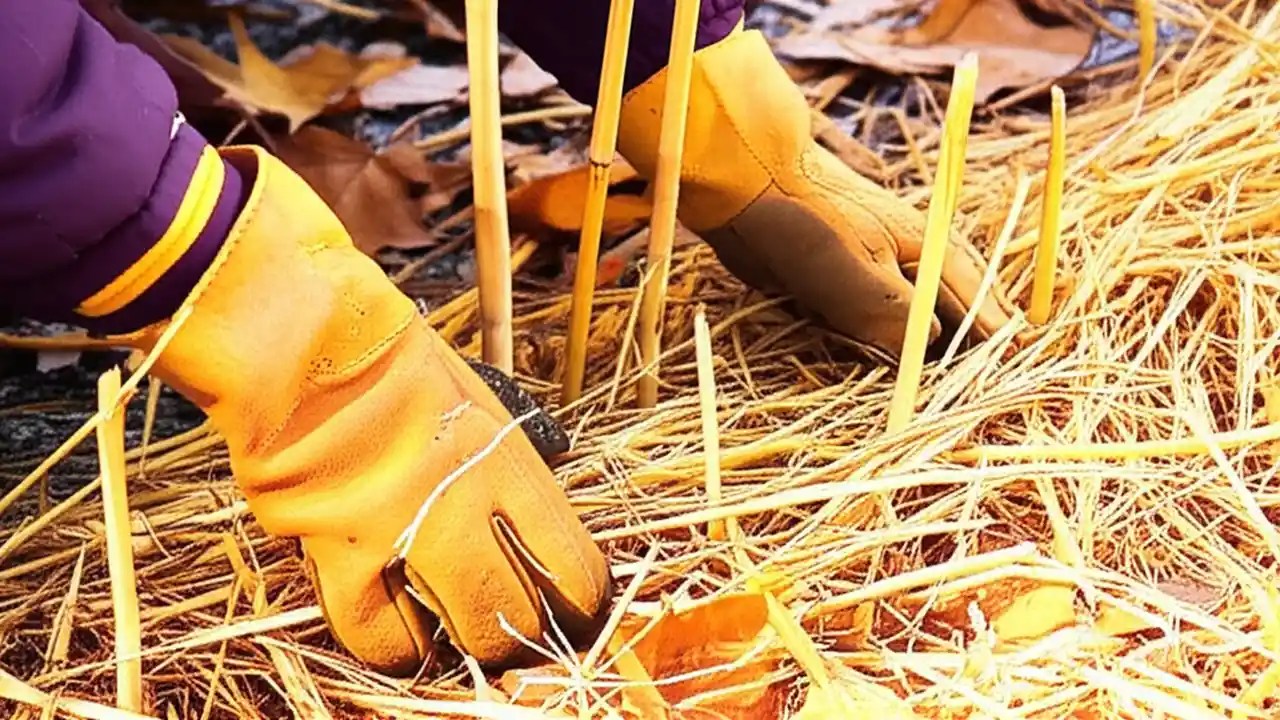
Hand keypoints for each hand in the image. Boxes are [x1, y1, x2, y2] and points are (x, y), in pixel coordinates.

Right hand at [124, 147, 610, 673]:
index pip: (572, 566)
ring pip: (449, 641)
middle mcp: (461, 503)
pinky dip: (385, 641)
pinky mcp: (329, 549)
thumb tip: (535, 497)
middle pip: (516, 616)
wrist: (294, 332)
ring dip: (449, 645)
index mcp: (507, 459)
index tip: (571, 612)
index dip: (578, 603)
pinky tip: (390, 625)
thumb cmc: (383, 350)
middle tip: (503, 627)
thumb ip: (504, 456)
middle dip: (517, 635)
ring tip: (443, 632)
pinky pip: (370, 632)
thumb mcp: (473, 393)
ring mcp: (395, 530)